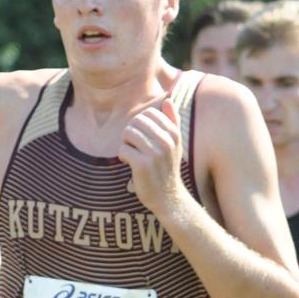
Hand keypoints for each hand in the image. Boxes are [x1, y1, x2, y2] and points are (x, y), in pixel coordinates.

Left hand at [118, 99, 184, 215]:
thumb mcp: (175, 144)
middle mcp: (167, 141)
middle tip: (134, 146)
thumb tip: (168, 99)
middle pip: (136, 121)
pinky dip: (123, 156)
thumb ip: (172, 121)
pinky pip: (123, 149)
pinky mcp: (143, 165)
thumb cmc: (167, 168)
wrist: (168, 197)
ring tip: (132, 154)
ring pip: (128, 133)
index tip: (143, 137)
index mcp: (174, 133)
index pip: (149, 113)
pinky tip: (130, 163)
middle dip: (131, 132)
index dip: (140, 123)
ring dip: (126, 144)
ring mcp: (155, 153)